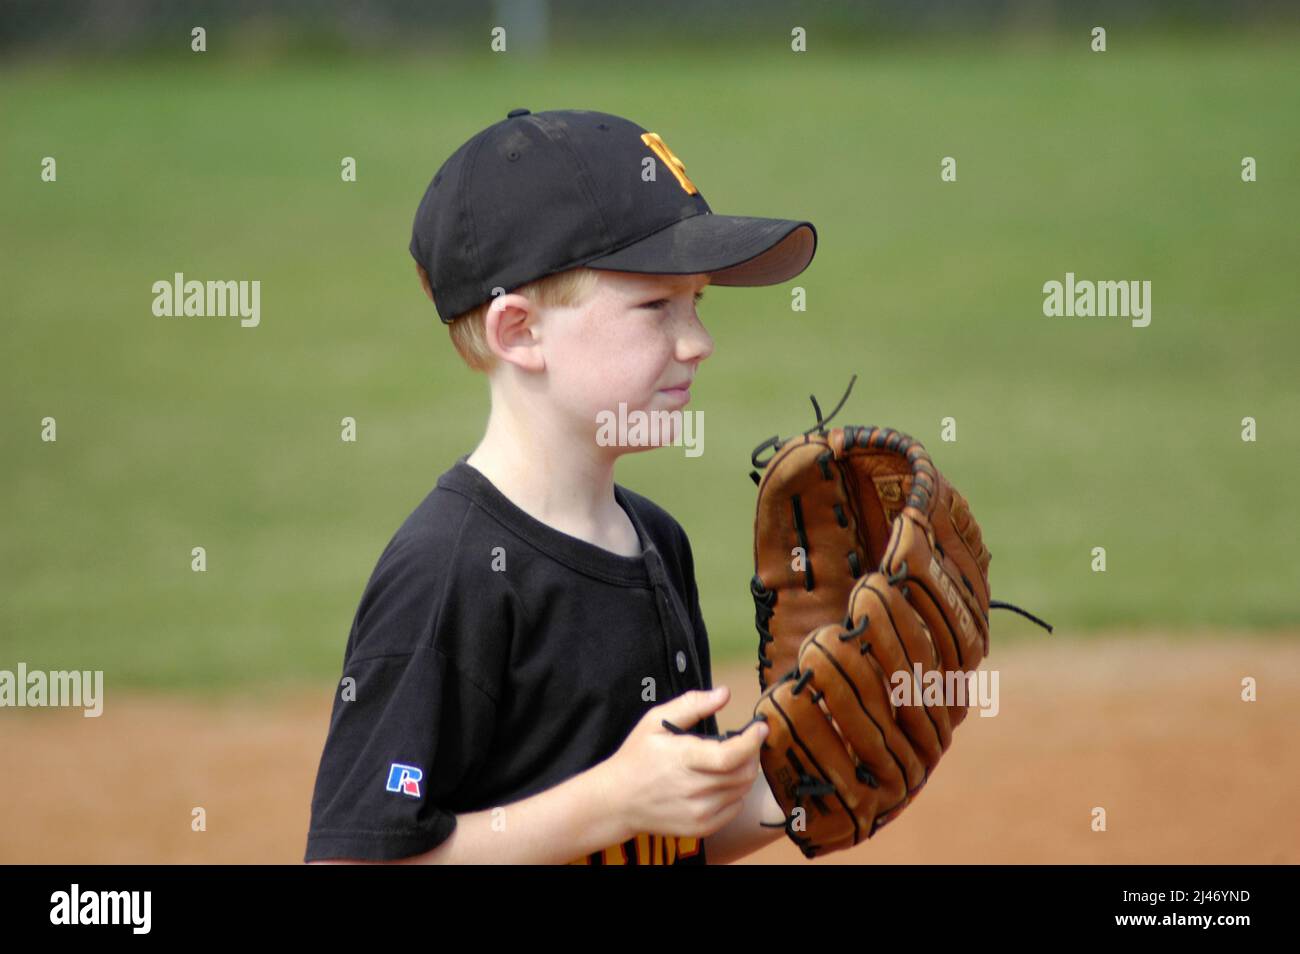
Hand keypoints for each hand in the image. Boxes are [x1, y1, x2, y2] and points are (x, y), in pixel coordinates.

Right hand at [595, 687, 768, 839]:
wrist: (617, 801)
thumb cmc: (636, 757)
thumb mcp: (655, 722)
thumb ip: (691, 704)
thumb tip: (724, 693)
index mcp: (683, 760)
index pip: (732, 755)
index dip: (752, 741)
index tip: (761, 727)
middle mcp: (694, 790)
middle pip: (744, 773)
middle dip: (752, 753)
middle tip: (745, 742)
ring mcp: (699, 812)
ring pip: (742, 790)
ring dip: (744, 772)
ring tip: (730, 760)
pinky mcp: (702, 828)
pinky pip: (735, 808)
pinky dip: (736, 792)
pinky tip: (720, 781)